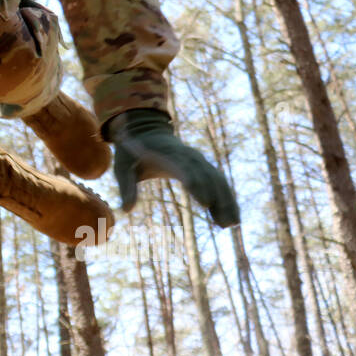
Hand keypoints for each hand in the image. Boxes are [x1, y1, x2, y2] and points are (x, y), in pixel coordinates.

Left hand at [104, 109, 239, 227]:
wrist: (146, 131)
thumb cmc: (132, 152)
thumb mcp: (123, 167)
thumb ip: (126, 187)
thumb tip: (125, 210)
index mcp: (168, 155)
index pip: (185, 170)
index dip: (196, 185)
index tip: (206, 204)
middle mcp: (188, 156)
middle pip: (207, 176)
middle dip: (218, 198)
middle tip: (225, 223)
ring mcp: (198, 160)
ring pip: (217, 180)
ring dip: (226, 200)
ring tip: (232, 225)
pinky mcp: (202, 166)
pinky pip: (218, 181)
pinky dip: (226, 198)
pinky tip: (232, 218)